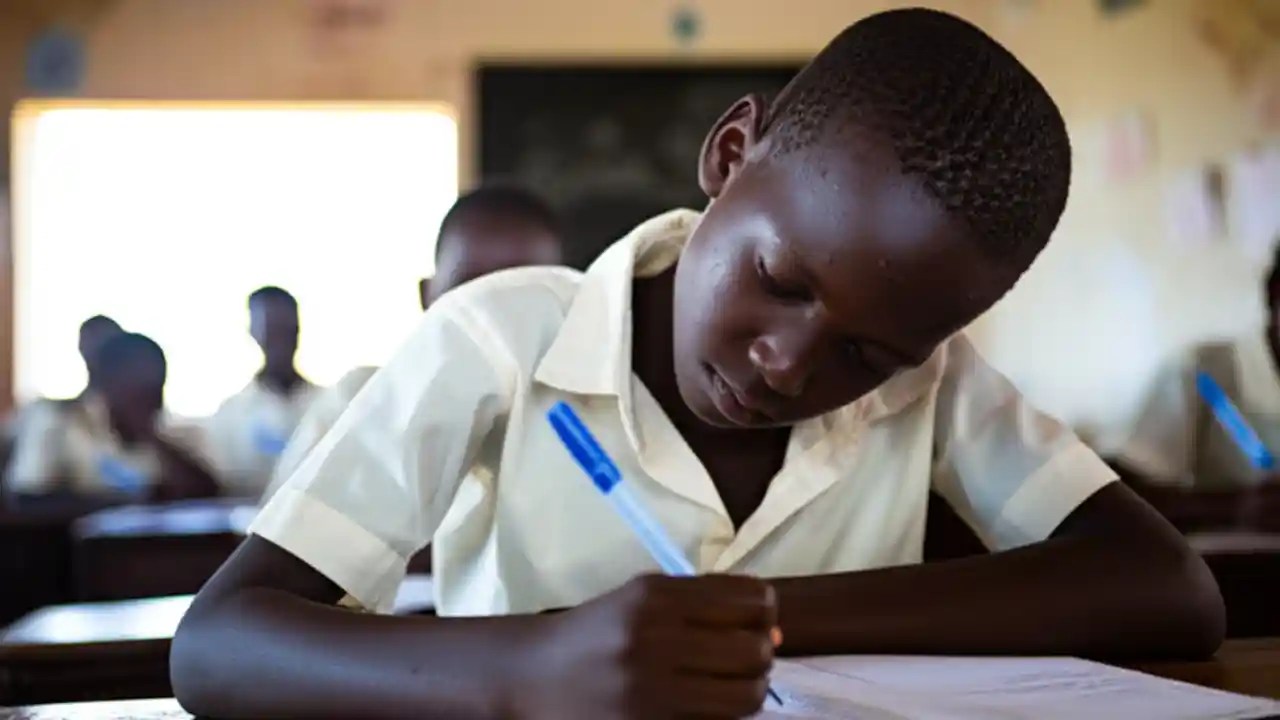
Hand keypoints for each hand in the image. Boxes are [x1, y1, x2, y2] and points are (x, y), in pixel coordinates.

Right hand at [510, 574, 776, 719]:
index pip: (748, 599)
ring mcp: (651, 689)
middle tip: (751, 656)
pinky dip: (726, 715)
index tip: (761, 620)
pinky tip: (711, 705)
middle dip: (763, 653)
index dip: (766, 611)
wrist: (532, 677)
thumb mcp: (641, 599)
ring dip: (752, 689)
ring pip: (745, 695)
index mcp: (654, 596)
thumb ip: (702, 604)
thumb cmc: (595, 633)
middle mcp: (654, 638)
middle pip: (753, 649)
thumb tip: (774, 629)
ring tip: (736, 685)